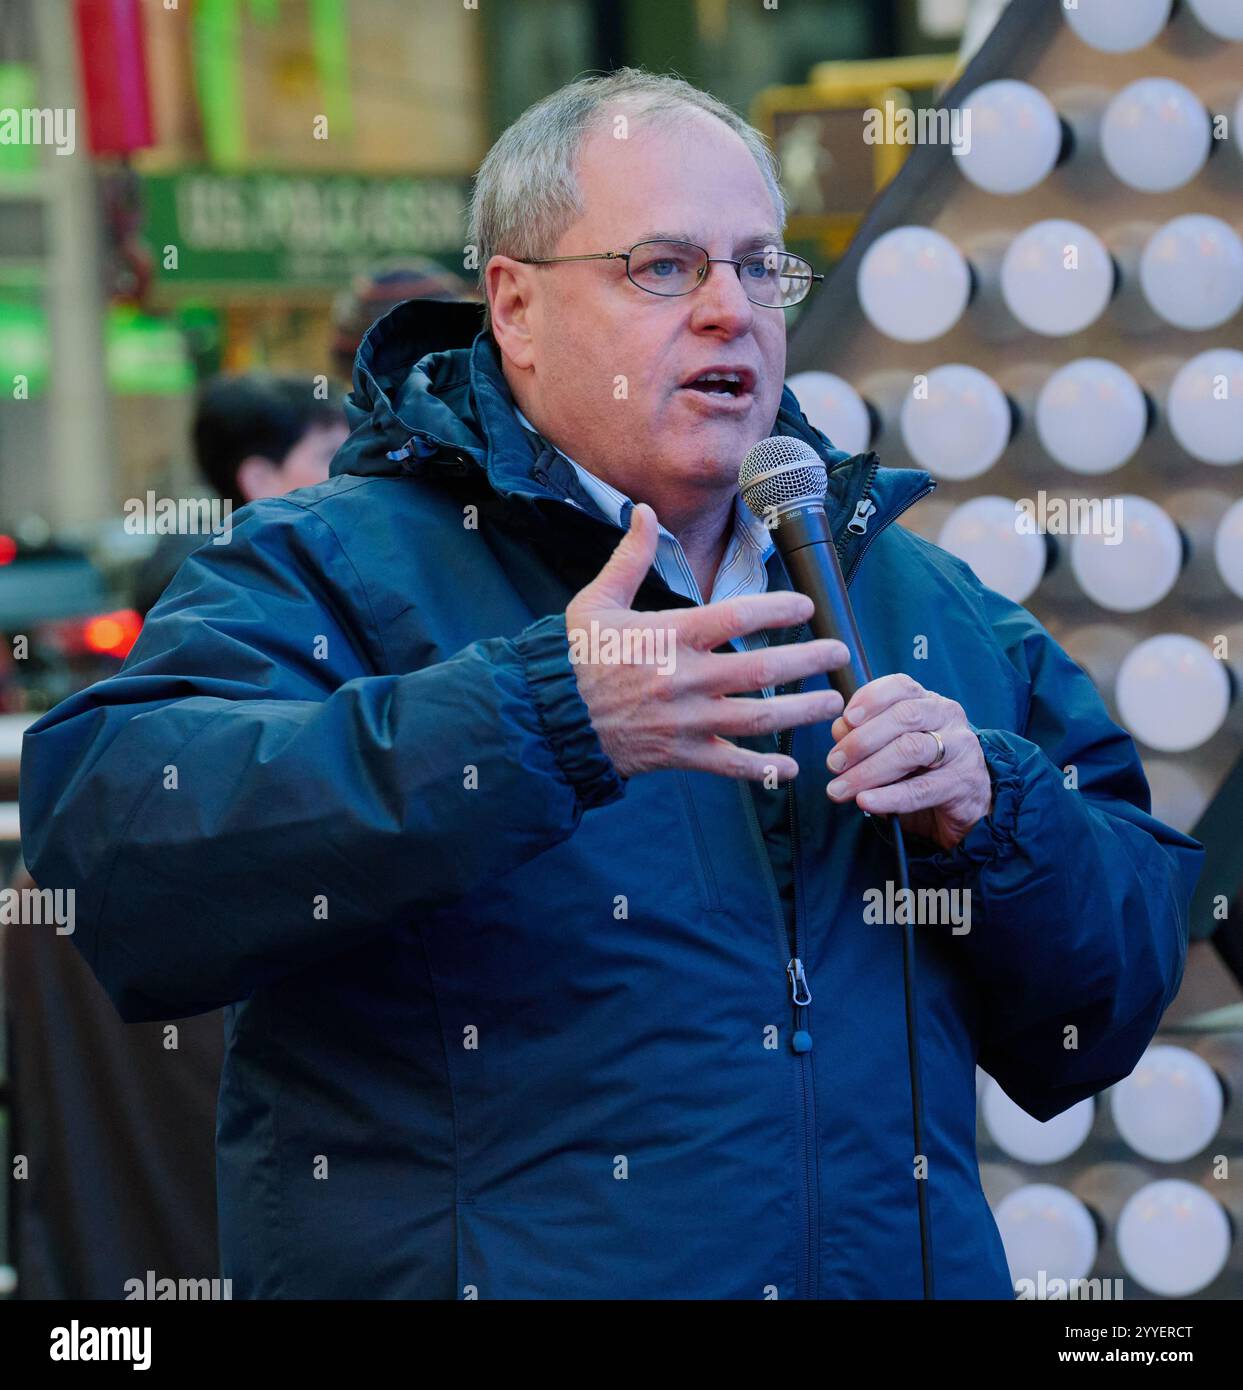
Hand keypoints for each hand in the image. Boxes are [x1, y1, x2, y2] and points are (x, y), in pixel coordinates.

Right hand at [566, 502, 850, 780]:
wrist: (553, 720)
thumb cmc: (576, 658)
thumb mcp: (597, 601)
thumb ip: (628, 557)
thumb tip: (643, 510)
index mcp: (669, 636)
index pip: (736, 617)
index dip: (778, 608)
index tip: (807, 605)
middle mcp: (684, 679)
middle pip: (761, 670)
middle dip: (807, 661)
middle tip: (839, 653)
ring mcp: (686, 720)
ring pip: (757, 718)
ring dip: (801, 712)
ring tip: (833, 703)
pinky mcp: (681, 754)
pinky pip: (730, 764)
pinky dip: (763, 768)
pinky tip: (793, 767)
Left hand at [824, 673, 991, 849]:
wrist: (965, 807)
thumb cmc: (921, 772)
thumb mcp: (889, 750)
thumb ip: (863, 736)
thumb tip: (838, 728)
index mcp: (928, 701)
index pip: (900, 686)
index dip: (871, 699)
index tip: (846, 717)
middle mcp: (947, 717)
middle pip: (903, 717)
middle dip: (862, 740)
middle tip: (833, 763)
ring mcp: (960, 748)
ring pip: (911, 750)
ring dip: (869, 770)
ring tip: (840, 789)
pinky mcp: (964, 783)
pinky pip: (922, 789)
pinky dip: (890, 796)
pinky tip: (866, 801)